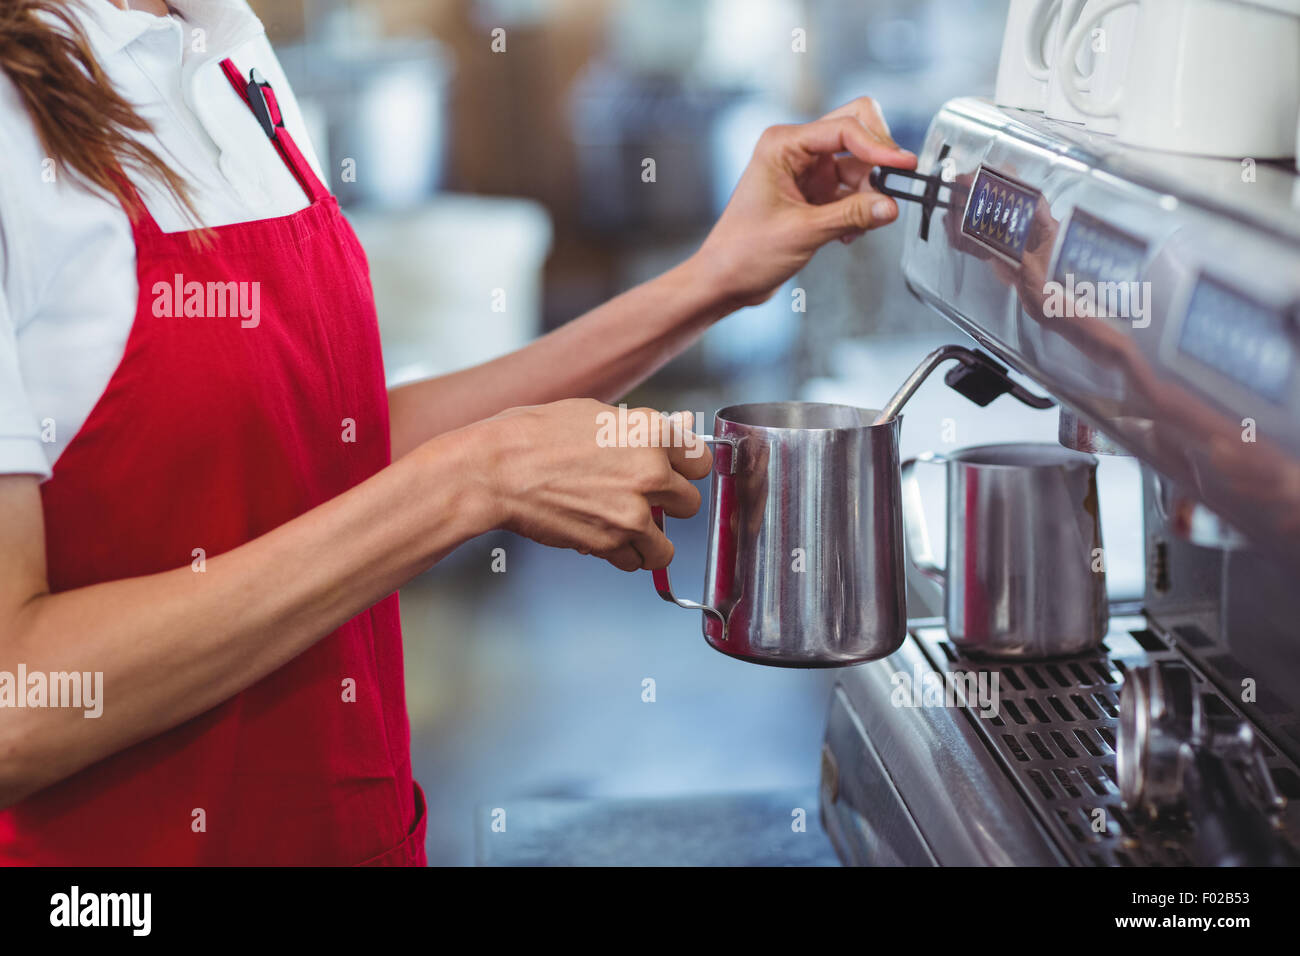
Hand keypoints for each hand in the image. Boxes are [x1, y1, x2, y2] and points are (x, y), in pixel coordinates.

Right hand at [476, 399, 712, 570]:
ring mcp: (634, 512)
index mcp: (651, 433)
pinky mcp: (611, 543)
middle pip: (689, 504)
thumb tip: (681, 429)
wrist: (497, 470)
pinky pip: (635, 561)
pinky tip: (602, 536)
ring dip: (648, 540)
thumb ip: (644, 429)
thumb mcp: (596, 415)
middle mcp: (651, 473)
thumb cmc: (536, 436)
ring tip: (622, 528)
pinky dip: (622, 556)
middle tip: (639, 499)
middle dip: (667, 505)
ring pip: (667, 546)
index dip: (684, 469)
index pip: (700, 460)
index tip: (674, 474)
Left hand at [693, 96, 916, 307]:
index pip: (844, 128)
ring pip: (859, 164)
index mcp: (783, 145)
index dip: (879, 146)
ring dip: (869, 193)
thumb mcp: (802, 232)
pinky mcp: (814, 194)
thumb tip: (890, 206)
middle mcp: (795, 151)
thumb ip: (850, 216)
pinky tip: (848, 234)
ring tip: (859, 225)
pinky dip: (858, 209)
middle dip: (877, 159)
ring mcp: (806, 172)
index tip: (904, 165)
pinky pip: (852, 190)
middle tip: (892, 185)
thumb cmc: (743, 252)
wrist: (725, 280)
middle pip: (855, 131)